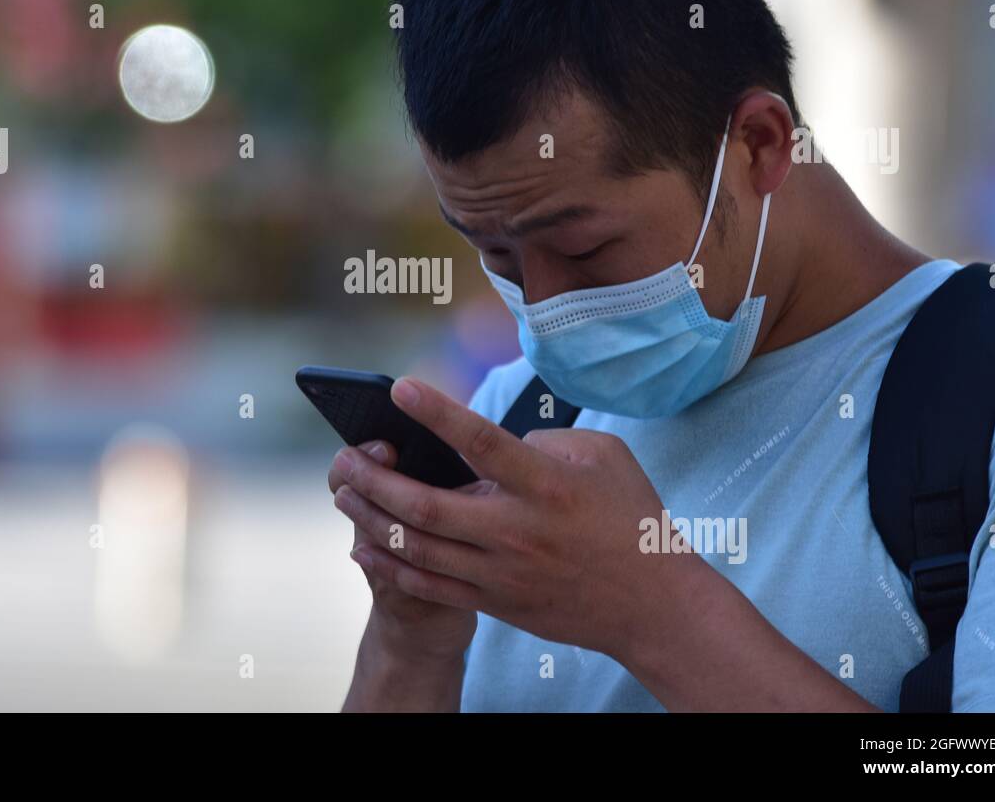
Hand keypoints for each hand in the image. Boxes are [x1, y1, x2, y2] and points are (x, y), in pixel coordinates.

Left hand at [330, 377, 707, 663]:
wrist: (653, 606)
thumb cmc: (630, 518)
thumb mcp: (603, 456)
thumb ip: (545, 438)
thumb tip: (493, 443)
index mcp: (546, 485)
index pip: (481, 441)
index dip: (438, 412)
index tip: (400, 388)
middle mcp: (516, 530)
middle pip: (425, 505)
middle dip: (374, 478)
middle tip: (342, 456)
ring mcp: (502, 572)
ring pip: (416, 548)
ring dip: (370, 518)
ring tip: (343, 493)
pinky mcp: (495, 602)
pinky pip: (427, 586)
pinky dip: (389, 565)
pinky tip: (364, 546)